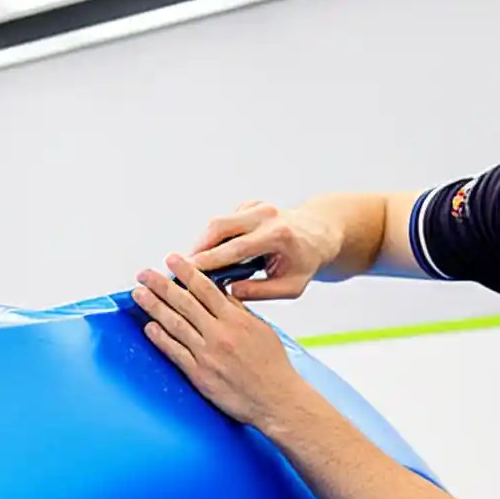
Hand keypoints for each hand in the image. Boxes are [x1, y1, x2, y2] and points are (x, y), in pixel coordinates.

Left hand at [133, 252, 307, 428]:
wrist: (276, 399)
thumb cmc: (273, 367)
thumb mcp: (262, 330)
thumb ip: (238, 311)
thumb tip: (220, 294)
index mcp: (236, 320)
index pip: (205, 289)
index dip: (186, 272)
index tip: (172, 261)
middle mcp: (219, 334)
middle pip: (184, 303)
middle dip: (161, 285)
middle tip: (145, 274)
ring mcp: (207, 355)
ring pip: (175, 324)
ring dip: (154, 307)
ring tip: (139, 294)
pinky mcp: (199, 374)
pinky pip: (175, 352)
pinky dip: (160, 338)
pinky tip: (149, 327)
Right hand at [189, 201, 339, 300]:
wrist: (319, 234)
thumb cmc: (305, 263)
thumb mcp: (291, 287)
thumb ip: (261, 292)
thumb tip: (229, 292)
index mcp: (278, 235)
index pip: (237, 248)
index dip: (210, 259)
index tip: (189, 270)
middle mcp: (266, 215)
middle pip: (220, 227)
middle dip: (197, 247)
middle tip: (180, 266)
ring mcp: (257, 207)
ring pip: (218, 222)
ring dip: (202, 242)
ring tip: (190, 263)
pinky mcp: (250, 205)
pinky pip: (225, 221)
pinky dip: (213, 237)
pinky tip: (209, 254)